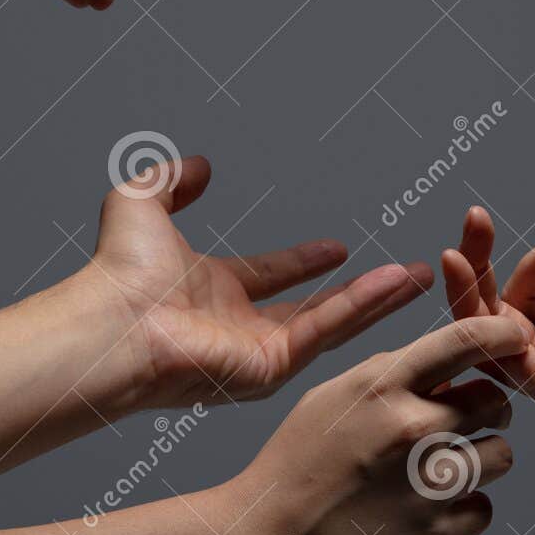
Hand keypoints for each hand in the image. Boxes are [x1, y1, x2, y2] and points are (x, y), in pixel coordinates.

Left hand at [66, 157, 434, 409]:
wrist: (112, 321)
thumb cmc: (116, 272)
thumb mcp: (141, 204)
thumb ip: (168, 181)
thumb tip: (198, 166)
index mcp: (211, 292)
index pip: (269, 276)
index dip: (303, 262)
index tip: (335, 248)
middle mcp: (239, 326)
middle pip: (313, 307)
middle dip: (360, 292)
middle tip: (403, 275)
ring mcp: (257, 352)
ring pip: (332, 322)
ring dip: (378, 300)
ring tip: (422, 277)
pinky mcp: (270, 369)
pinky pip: (327, 331)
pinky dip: (365, 307)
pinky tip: (398, 283)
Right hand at [231, 307, 517, 534]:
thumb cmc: (296, 463)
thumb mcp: (333, 396)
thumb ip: (391, 376)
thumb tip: (448, 371)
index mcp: (382, 386)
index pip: (465, 341)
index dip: (502, 333)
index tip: (515, 337)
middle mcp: (413, 429)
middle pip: (496, 401)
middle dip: (489, 408)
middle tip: (465, 422)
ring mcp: (428, 486)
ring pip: (501, 455)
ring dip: (481, 459)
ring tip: (439, 471)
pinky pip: (484, 509)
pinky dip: (465, 508)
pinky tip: (426, 510)